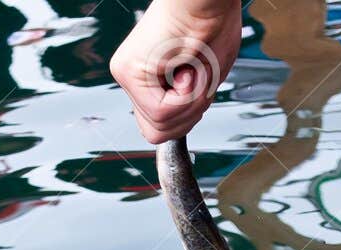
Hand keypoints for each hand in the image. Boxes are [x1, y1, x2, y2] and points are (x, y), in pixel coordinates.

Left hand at [110, 0, 241, 143]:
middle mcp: (133, 78)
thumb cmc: (214, 24)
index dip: (186, 117)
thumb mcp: (205, 81)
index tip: (197, 85)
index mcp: (149, 79)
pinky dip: (185, 95)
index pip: (161, 128)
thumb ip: (186, 107)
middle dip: (187, 114)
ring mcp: (127, 75)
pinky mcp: (127, 70)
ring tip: (192, 68)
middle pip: (158, 133)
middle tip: (197, 77)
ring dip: (189, 102)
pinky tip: (187, 67)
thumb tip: (178, 126)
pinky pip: (161, 112)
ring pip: (161, 126)